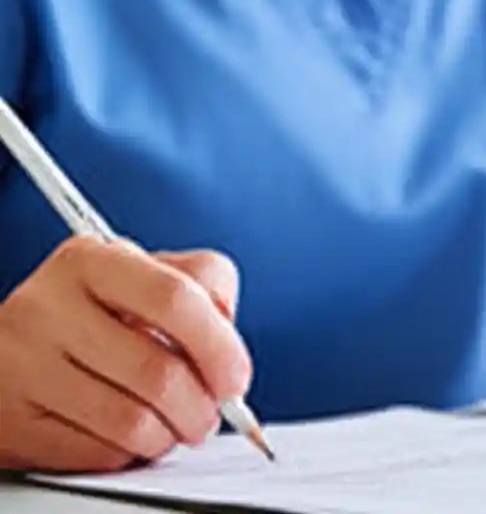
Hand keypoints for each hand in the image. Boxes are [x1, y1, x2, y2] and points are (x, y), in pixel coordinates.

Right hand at [0, 237, 250, 471]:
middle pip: (159, 372)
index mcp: (89, 261)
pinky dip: (131, 452)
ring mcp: (23, 366)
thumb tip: (227, 329)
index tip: (235, 376)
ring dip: (170, 434)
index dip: (220, 345)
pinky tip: (129, 434)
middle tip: (210, 412)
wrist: (7, 352)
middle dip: (202, 405)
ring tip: (173, 424)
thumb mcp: (143, 275)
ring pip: (133, 422)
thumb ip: (200, 285)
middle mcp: (47, 308)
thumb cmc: (93, 313)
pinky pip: (100, 453)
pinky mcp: (13, 422)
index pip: (175, 298)